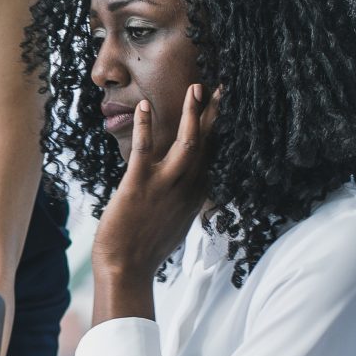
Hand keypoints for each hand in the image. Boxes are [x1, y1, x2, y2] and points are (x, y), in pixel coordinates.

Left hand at [90, 84, 218, 321]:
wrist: (126, 269)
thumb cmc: (146, 248)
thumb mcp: (177, 222)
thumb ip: (186, 200)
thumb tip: (191, 188)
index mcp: (195, 196)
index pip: (215, 157)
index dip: (222, 132)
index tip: (229, 109)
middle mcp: (186, 189)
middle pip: (208, 146)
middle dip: (216, 115)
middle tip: (224, 86)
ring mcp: (164, 187)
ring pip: (186, 145)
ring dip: (193, 116)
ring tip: (196, 88)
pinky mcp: (138, 186)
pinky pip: (145, 152)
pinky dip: (146, 128)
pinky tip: (145, 107)